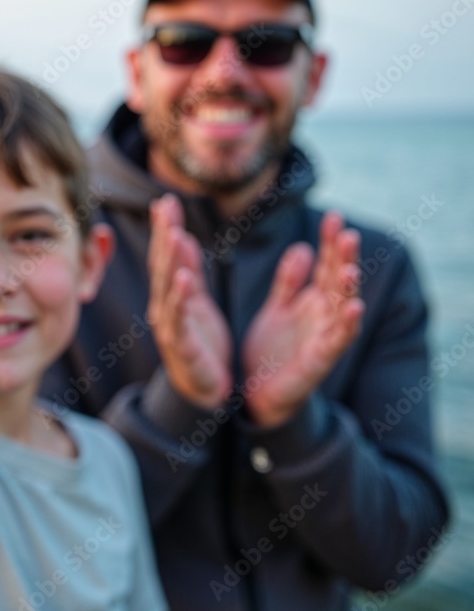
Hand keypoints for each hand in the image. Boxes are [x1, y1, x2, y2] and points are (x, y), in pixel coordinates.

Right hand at [147, 195, 231, 408]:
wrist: (204, 391)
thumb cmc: (201, 344)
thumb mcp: (197, 302)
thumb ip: (190, 270)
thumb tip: (180, 236)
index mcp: (171, 296)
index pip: (166, 256)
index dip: (164, 228)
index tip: (166, 200)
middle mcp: (165, 309)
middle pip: (162, 267)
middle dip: (163, 236)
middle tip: (166, 207)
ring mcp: (171, 328)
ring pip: (168, 290)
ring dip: (170, 261)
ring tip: (175, 234)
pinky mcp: (184, 348)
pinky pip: (181, 320)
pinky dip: (181, 298)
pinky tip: (185, 278)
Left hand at [242, 211, 364, 426]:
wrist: (256, 394)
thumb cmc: (272, 351)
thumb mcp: (278, 308)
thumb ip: (290, 281)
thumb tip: (304, 248)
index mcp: (312, 302)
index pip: (326, 266)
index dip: (331, 243)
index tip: (335, 216)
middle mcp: (323, 317)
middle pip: (337, 281)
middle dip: (343, 258)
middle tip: (347, 233)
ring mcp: (323, 339)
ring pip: (342, 309)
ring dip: (348, 288)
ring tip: (350, 267)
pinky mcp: (317, 362)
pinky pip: (335, 342)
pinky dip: (346, 325)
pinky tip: (353, 307)